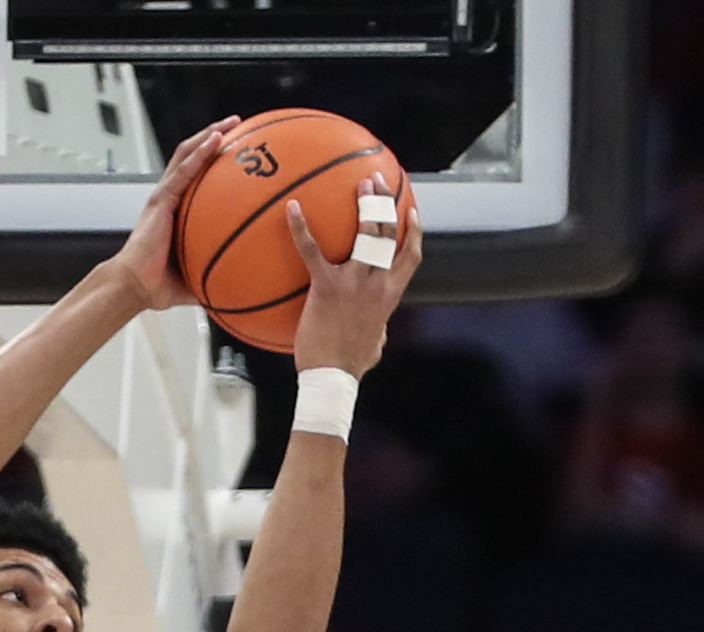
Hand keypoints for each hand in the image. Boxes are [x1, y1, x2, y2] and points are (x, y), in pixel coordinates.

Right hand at [109, 118, 241, 310]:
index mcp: (174, 209)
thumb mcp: (196, 276)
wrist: (135, 286)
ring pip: (186, 154)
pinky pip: (183, 172)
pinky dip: (200, 154)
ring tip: (230, 124)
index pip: (195, 175)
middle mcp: (168, 196)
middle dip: (213, 136)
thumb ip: (216, 273)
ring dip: (208, 136)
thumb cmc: (158, 284)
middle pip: (191, 155)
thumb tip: (241, 286)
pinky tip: (216, 141)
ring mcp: (163, 196)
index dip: (212, 158)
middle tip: (237, 125)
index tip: (236, 149)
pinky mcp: (160, 201)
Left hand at [287, 177, 421, 374]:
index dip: (412, 230)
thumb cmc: (350, 366)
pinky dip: (301, 228)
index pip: (410, 256)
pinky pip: (313, 251)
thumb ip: (378, 330)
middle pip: (389, 234)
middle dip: (385, 202)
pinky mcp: (327, 288)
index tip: (409, 210)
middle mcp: (378, 284)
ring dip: (365, 205)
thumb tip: (378, 333)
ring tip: (358, 184)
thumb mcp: (375, 344)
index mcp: (390, 295)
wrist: (333, 378)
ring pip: (367, 235)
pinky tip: (291, 208)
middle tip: (375, 180)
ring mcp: (355, 284)